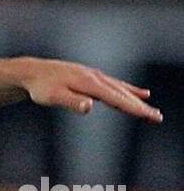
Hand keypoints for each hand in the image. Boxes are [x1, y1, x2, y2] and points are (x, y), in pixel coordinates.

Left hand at [20, 58, 160, 120]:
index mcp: (90, 84)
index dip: (135, 108)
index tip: (150, 116)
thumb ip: (72, 102)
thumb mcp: (53, 97)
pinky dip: (129, 90)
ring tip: (151, 109)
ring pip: (121, 89)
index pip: (117, 99)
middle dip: (141, 106)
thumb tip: (89, 106)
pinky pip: (115, 85)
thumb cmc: (41, 88)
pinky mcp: (91, 77)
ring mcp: (95, 76)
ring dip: (138, 100)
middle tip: (158, 118)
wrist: (33, 72)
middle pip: (123, 94)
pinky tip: (140, 93)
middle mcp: (96, 78)